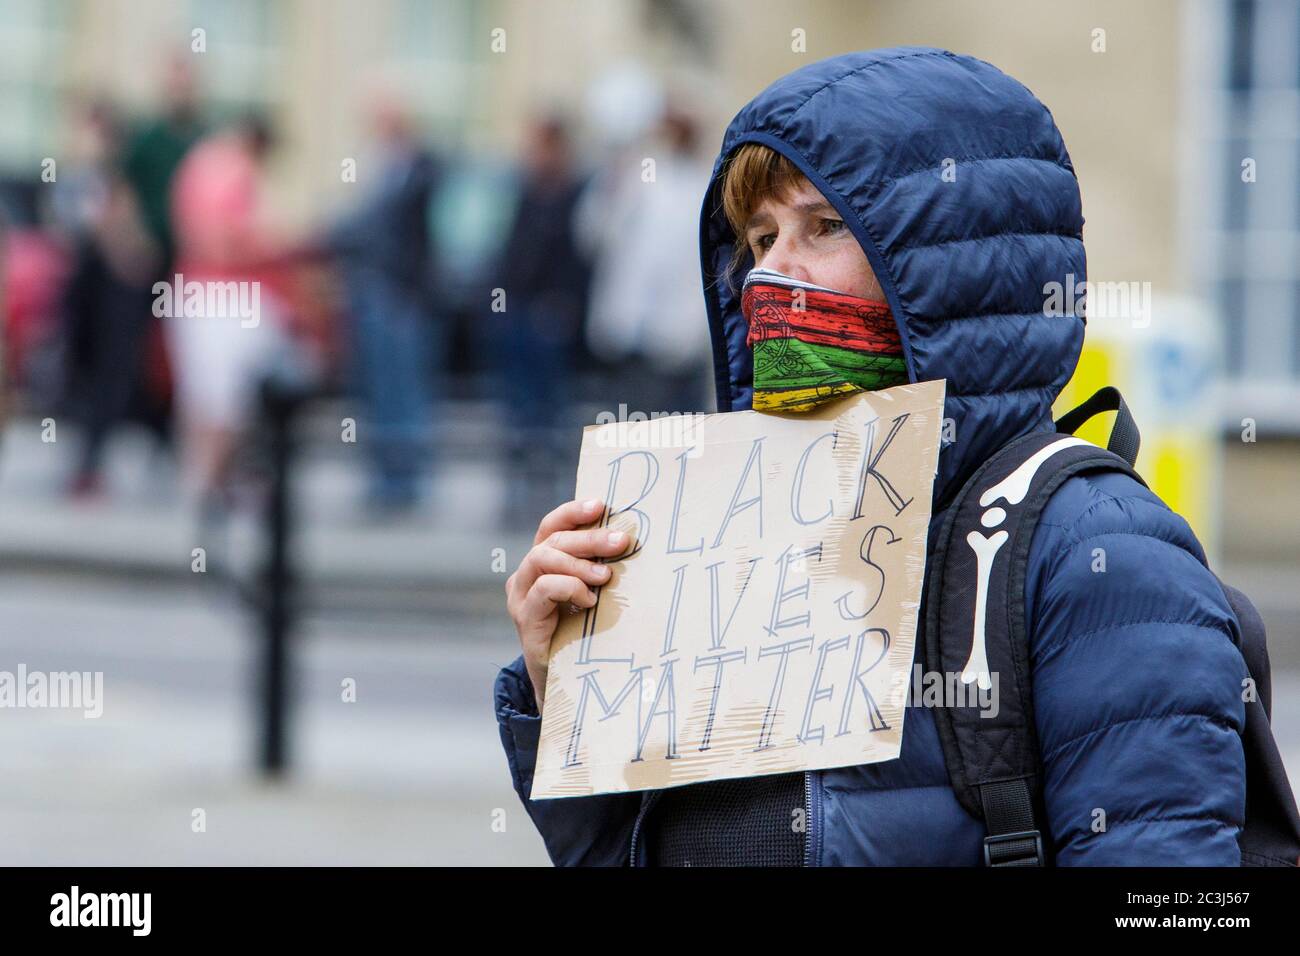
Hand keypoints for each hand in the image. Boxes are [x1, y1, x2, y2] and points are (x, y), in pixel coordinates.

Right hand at [504, 498, 626, 715]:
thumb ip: (598, 571)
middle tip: (621, 542)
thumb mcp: (591, 596)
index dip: (573, 512)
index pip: (551, 526)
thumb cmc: (583, 634)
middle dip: (588, 537)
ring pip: (542, 558)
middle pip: (552, 540)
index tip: (602, 505)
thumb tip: (631, 542)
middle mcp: (526, 576)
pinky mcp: (525, 619)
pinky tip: (589, 600)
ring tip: (605, 576)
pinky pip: (543, 589)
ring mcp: (521, 597)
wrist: (564, 683)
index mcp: (542, 564)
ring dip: (578, 562)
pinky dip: (569, 587)